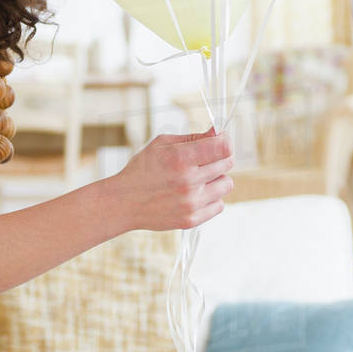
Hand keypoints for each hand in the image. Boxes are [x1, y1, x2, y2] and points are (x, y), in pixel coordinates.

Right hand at [105, 128, 233, 230]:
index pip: (223, 147)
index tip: (220, 140)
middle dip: (219, 157)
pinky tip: (195, 194)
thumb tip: (218, 131)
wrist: (124, 202)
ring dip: (217, 179)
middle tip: (203, 159)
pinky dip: (211, 198)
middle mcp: (188, 181)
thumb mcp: (162, 144)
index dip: (225, 140)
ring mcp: (191, 203)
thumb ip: (194, 137)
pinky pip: (219, 205)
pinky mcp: (191, 220)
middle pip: (227, 163)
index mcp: (180, 158)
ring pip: (227, 184)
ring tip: (198, 179)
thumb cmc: (142, 169)